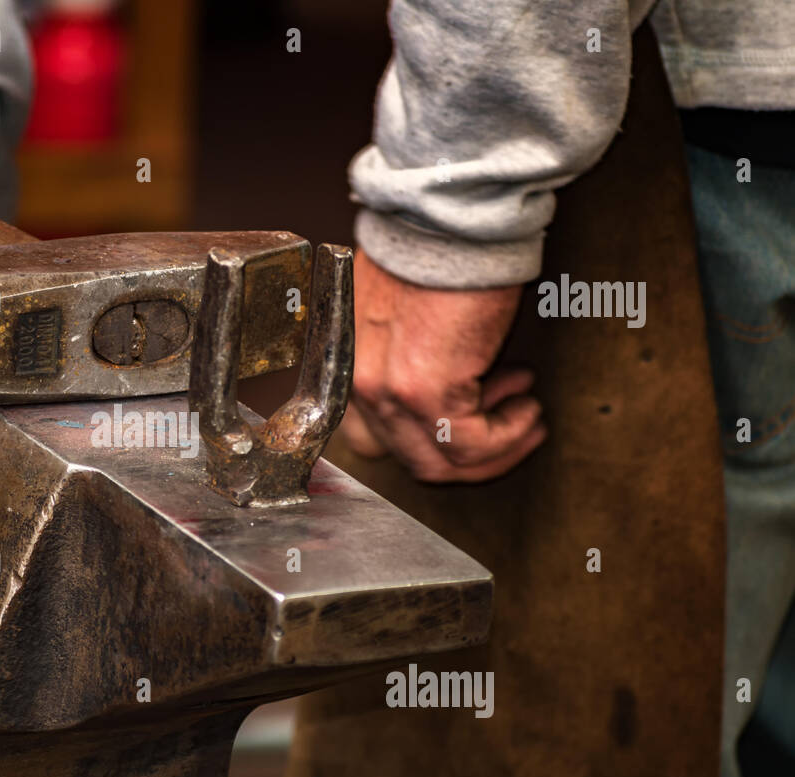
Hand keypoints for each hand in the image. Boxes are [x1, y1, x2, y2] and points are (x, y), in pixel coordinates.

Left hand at [342, 247, 545, 481]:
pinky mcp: (425, 391)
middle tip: (508, 423)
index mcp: (348, 364)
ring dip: (492, 449)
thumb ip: (402, 353)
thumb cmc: (433, 245)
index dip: (429, 439)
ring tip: (524, 415)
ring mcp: (388, 392)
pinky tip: (526, 407)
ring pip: (440, 462)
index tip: (473, 418)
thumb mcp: (398, 310)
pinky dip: (506, 436)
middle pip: (410, 457)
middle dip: (467, 452)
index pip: (375, 439)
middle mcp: (358, 384)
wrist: (447, 216)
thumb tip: (444, 379)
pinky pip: (470, 444)